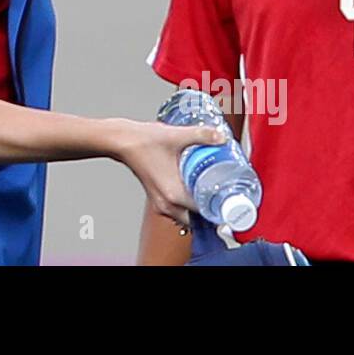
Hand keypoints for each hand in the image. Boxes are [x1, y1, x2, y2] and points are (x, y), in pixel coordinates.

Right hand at [111, 119, 225, 224]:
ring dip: (200, 210)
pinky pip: (177, 211)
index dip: (220, 209)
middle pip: (197, 219)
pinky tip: (195, 191)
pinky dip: (188, 207)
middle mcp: (167, 204)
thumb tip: (222, 137)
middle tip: (226, 197)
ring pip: (187, 217)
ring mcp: (160, 204)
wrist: (121, 141)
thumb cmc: (143, 141)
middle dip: (212, 211)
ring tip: (213, 194)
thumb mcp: (176, 136)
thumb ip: (202, 135)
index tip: (232, 201)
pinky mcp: (157, 199)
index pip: (204, 212)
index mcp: (174, 194)